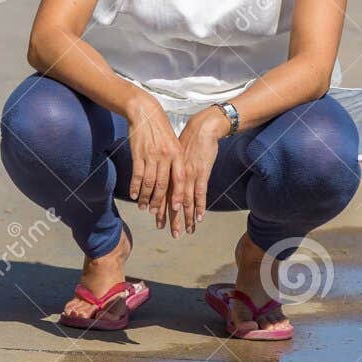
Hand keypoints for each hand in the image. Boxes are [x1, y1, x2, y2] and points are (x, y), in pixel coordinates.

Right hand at [125, 94, 183, 228]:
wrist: (146, 112)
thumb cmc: (161, 130)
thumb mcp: (174, 143)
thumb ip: (175, 161)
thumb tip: (176, 181)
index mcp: (177, 154)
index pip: (179, 179)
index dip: (177, 195)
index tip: (176, 209)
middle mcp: (165, 156)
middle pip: (163, 185)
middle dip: (159, 202)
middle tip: (156, 214)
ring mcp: (151, 155)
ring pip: (149, 182)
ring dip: (145, 197)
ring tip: (143, 207)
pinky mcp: (138, 154)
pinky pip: (137, 175)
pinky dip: (135, 187)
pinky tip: (133, 195)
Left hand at [168, 106, 226, 236]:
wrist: (201, 128)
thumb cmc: (188, 140)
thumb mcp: (174, 154)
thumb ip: (170, 168)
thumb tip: (165, 178)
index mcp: (169, 172)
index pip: (163, 195)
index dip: (162, 211)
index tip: (159, 223)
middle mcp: (177, 176)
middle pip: (173, 202)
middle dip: (172, 219)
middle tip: (172, 234)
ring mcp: (189, 176)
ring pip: (185, 201)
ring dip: (186, 218)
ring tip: (186, 231)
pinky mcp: (201, 173)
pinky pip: (199, 194)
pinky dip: (199, 207)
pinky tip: (198, 218)